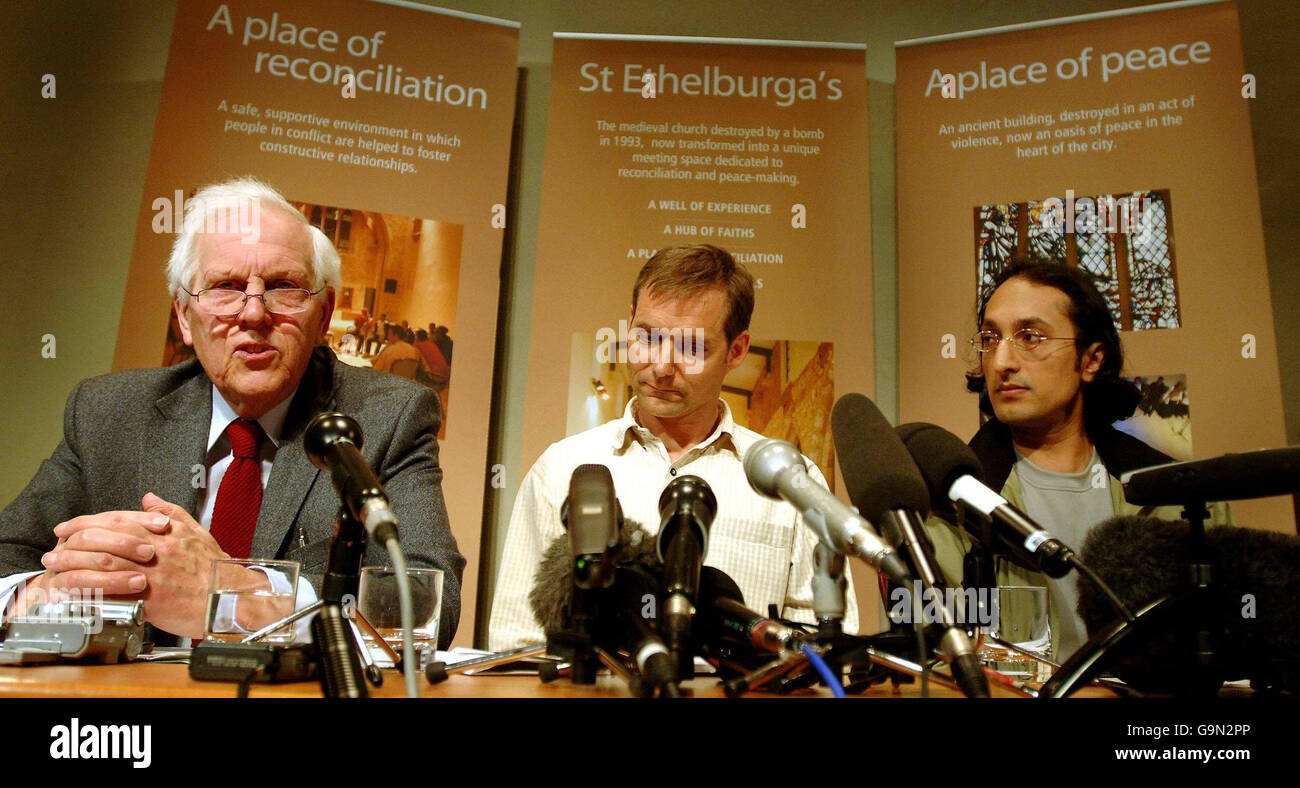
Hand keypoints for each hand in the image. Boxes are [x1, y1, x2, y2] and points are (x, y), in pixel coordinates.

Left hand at [43, 493, 234, 637]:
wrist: (229, 598)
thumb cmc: (215, 568)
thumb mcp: (196, 532)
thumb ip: (170, 512)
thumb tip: (148, 498)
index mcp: (165, 533)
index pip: (118, 520)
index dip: (88, 522)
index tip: (69, 526)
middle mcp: (156, 551)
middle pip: (105, 540)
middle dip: (74, 541)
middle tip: (55, 545)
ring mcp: (152, 576)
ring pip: (104, 565)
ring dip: (74, 565)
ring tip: (55, 567)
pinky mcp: (149, 601)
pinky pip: (113, 593)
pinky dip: (89, 590)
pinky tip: (72, 590)